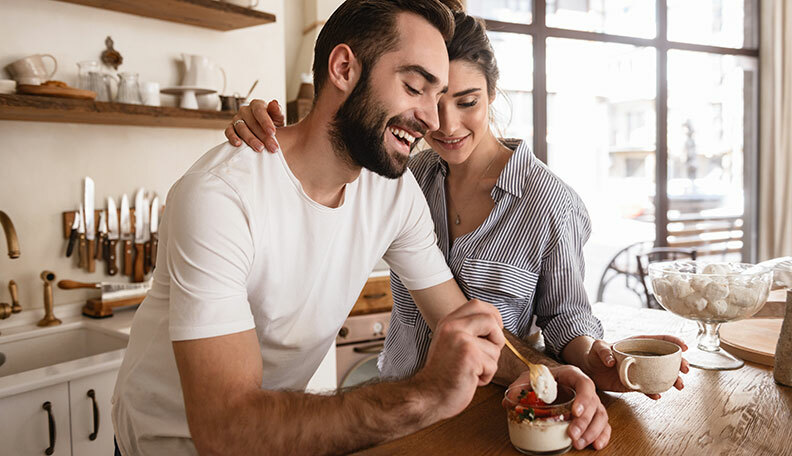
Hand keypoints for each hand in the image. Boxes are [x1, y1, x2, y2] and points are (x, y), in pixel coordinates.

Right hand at [224, 99, 284, 152]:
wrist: (265, 133)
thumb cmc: (272, 124)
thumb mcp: (278, 118)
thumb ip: (277, 111)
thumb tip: (274, 103)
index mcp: (257, 105)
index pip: (259, 111)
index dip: (266, 122)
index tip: (272, 133)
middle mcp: (245, 110)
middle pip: (252, 122)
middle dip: (263, 136)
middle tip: (272, 147)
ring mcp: (236, 119)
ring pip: (241, 128)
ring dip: (251, 139)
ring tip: (260, 149)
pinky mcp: (230, 128)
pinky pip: (228, 132)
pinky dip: (232, 137)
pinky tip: (238, 144)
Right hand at [414, 299, 504, 421]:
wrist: (428, 396)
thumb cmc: (443, 374)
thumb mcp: (450, 342)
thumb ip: (466, 330)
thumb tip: (495, 324)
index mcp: (448, 321)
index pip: (478, 305)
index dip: (492, 316)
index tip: (492, 332)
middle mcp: (453, 326)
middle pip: (491, 320)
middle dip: (497, 338)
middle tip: (486, 354)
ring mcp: (461, 340)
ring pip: (495, 348)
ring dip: (489, 364)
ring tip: (471, 371)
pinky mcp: (469, 356)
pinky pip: (492, 365)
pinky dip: (486, 377)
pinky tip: (470, 379)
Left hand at [504, 365, 610, 450]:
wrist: (546, 379)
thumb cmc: (540, 378)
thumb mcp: (529, 378)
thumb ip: (519, 387)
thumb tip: (508, 402)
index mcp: (572, 375)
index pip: (584, 384)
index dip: (583, 398)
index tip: (574, 412)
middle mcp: (584, 388)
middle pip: (594, 403)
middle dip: (584, 422)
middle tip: (572, 434)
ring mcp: (590, 402)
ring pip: (601, 416)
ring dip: (592, 431)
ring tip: (578, 443)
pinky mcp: (592, 414)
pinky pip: (603, 425)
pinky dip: (602, 435)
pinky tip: (596, 445)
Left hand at [584, 334, 689, 399]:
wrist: (589, 369)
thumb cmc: (594, 353)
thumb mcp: (597, 347)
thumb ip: (603, 350)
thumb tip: (611, 361)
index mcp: (637, 344)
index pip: (659, 340)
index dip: (673, 341)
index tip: (684, 347)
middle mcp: (642, 357)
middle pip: (666, 358)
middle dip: (679, 363)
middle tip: (685, 370)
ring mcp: (641, 371)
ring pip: (661, 375)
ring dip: (673, 380)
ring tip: (679, 386)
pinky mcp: (635, 383)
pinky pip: (647, 388)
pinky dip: (653, 392)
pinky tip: (657, 396)